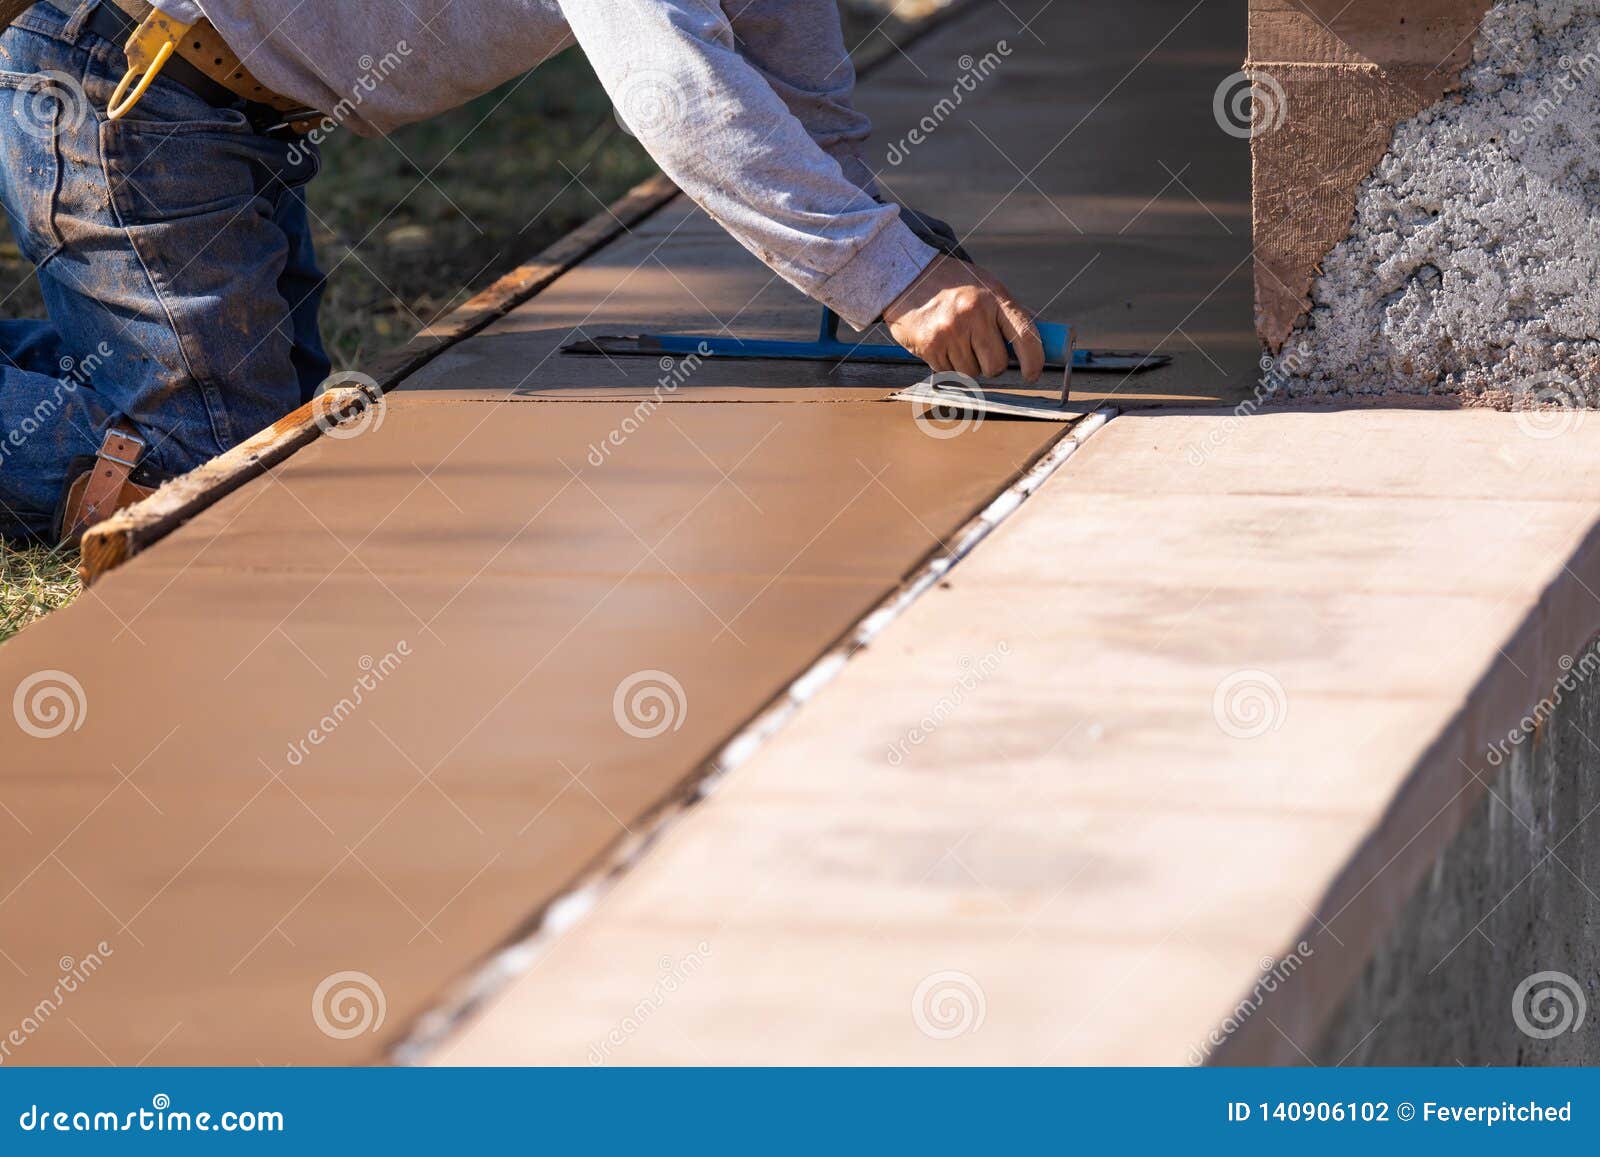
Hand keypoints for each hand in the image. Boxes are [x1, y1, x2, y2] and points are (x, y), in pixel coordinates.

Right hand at [883, 256, 1044, 382]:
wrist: (909, 277)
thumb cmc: (954, 285)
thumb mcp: (986, 288)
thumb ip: (1009, 314)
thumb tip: (1039, 343)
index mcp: (994, 297)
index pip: (1025, 336)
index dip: (1033, 361)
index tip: (1031, 374)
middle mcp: (973, 313)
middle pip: (996, 365)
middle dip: (991, 364)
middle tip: (981, 350)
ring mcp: (950, 331)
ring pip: (971, 372)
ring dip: (966, 363)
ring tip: (955, 339)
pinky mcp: (929, 346)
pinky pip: (948, 373)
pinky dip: (946, 363)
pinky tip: (940, 342)